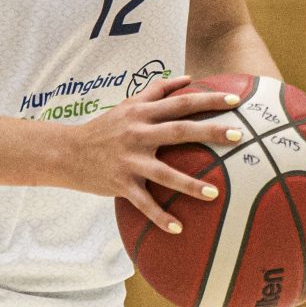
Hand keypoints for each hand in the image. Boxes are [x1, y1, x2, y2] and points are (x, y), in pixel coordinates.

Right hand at [56, 75, 245, 233]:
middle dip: (210, 132)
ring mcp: (129, 161)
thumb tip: (188, 77)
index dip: (209, 100)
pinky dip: (160, 217)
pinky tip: (178, 228)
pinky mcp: (121, 184)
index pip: (181, 103)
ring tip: (215, 193)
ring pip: (164, 173)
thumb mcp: (128, 104)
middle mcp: (137, 134)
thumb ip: (157, 90)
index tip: (235, 100)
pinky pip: (143, 203)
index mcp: (142, 114)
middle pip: (179, 131)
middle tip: (239, 135)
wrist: (67, 152)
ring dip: (190, 184)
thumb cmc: (104, 128)